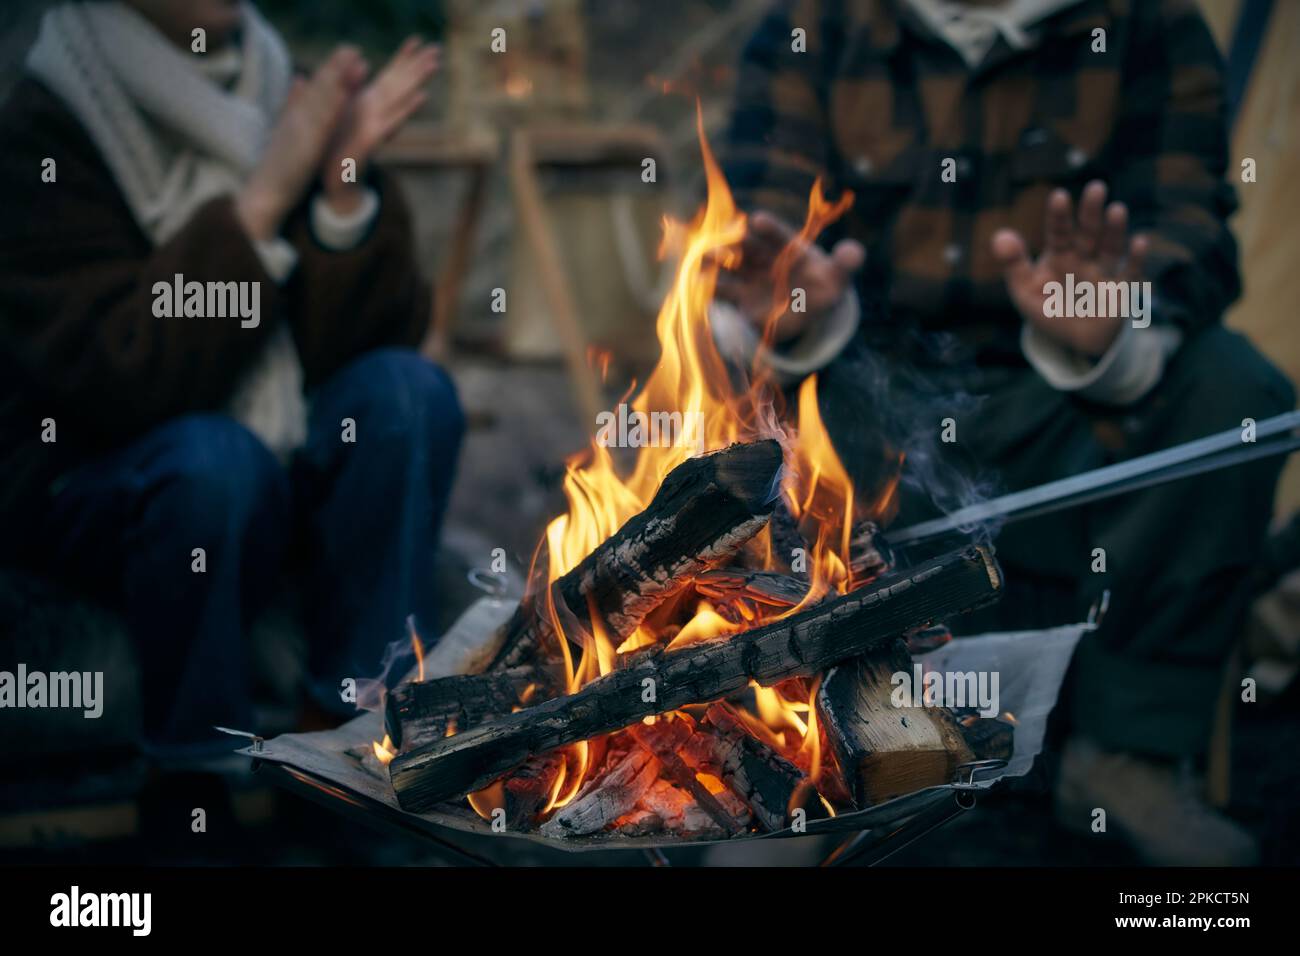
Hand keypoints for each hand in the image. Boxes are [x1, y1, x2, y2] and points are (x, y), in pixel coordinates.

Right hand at [236, 47, 365, 239]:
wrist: (265, 195)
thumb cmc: (279, 166)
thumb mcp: (287, 130)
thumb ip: (294, 104)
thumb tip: (300, 77)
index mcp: (296, 117)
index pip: (315, 89)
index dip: (330, 70)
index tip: (347, 52)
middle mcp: (297, 120)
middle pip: (317, 90)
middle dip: (334, 69)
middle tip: (351, 49)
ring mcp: (300, 133)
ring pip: (320, 103)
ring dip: (335, 84)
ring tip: (350, 66)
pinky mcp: (305, 148)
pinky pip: (321, 126)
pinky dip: (332, 109)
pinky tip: (344, 97)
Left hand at [322, 37, 439, 211]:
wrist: (333, 178)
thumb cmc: (336, 145)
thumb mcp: (342, 112)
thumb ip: (351, 91)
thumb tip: (358, 68)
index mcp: (368, 103)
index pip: (389, 75)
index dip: (402, 57)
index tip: (418, 39)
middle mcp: (378, 112)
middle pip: (401, 84)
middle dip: (418, 66)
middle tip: (439, 50)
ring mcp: (378, 125)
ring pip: (401, 99)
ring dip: (418, 81)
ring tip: (435, 66)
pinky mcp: (373, 140)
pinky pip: (392, 122)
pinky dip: (406, 109)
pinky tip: (422, 97)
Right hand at [715, 210, 864, 343]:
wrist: (807, 310)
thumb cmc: (823, 286)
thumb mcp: (838, 278)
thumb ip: (845, 264)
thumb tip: (855, 252)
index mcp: (786, 246)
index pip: (776, 233)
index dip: (767, 227)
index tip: (757, 221)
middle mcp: (762, 257)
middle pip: (744, 246)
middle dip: (732, 242)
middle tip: (724, 241)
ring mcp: (748, 278)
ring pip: (726, 266)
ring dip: (712, 262)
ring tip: (701, 261)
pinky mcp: (739, 301)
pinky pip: (720, 294)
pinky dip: (707, 291)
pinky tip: (695, 289)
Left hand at [991, 180, 1149, 357]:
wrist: (1073, 340)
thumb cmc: (1048, 309)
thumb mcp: (1024, 290)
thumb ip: (1013, 264)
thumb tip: (998, 236)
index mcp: (1058, 255)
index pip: (1057, 232)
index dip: (1058, 216)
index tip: (1059, 196)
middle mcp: (1083, 258)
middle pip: (1087, 233)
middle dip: (1091, 213)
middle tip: (1096, 187)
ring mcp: (1102, 273)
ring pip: (1109, 248)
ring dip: (1113, 230)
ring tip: (1117, 210)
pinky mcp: (1119, 292)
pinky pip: (1129, 273)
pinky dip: (1135, 259)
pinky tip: (1139, 241)